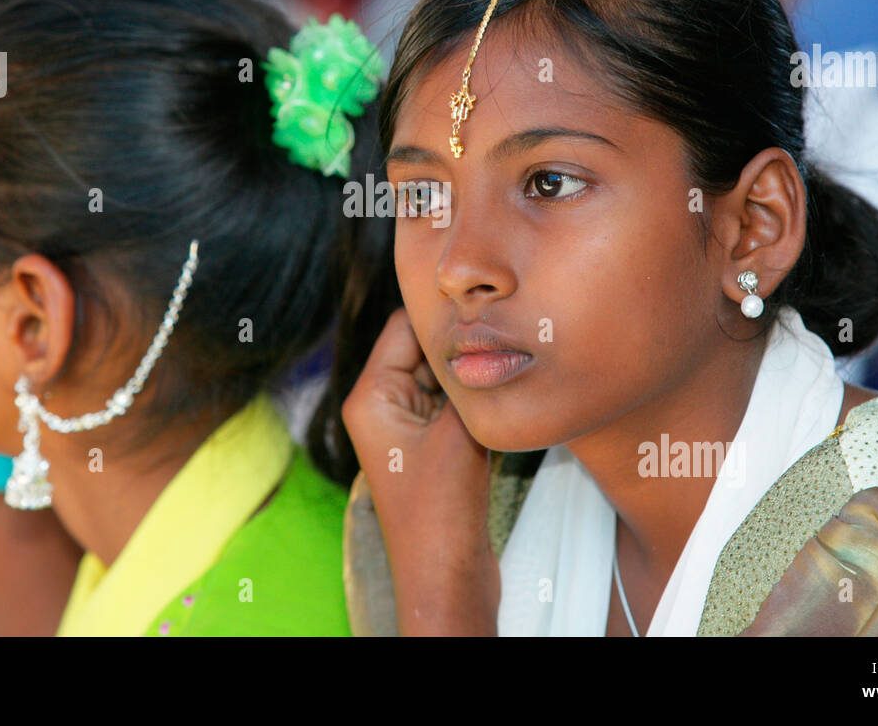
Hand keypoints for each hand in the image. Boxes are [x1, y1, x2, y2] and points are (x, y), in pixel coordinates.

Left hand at [341, 308, 498, 633]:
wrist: (447, 577)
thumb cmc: (440, 512)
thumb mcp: (456, 431)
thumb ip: (462, 376)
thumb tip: (480, 329)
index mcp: (370, 396)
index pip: (402, 327)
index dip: (440, 313)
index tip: (480, 300)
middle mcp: (380, 406)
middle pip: (421, 349)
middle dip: (459, 341)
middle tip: (503, 324)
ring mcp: (404, 426)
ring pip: (439, 375)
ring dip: (469, 370)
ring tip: (507, 355)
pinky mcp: (427, 446)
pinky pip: (449, 402)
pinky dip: (472, 395)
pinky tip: (501, 389)